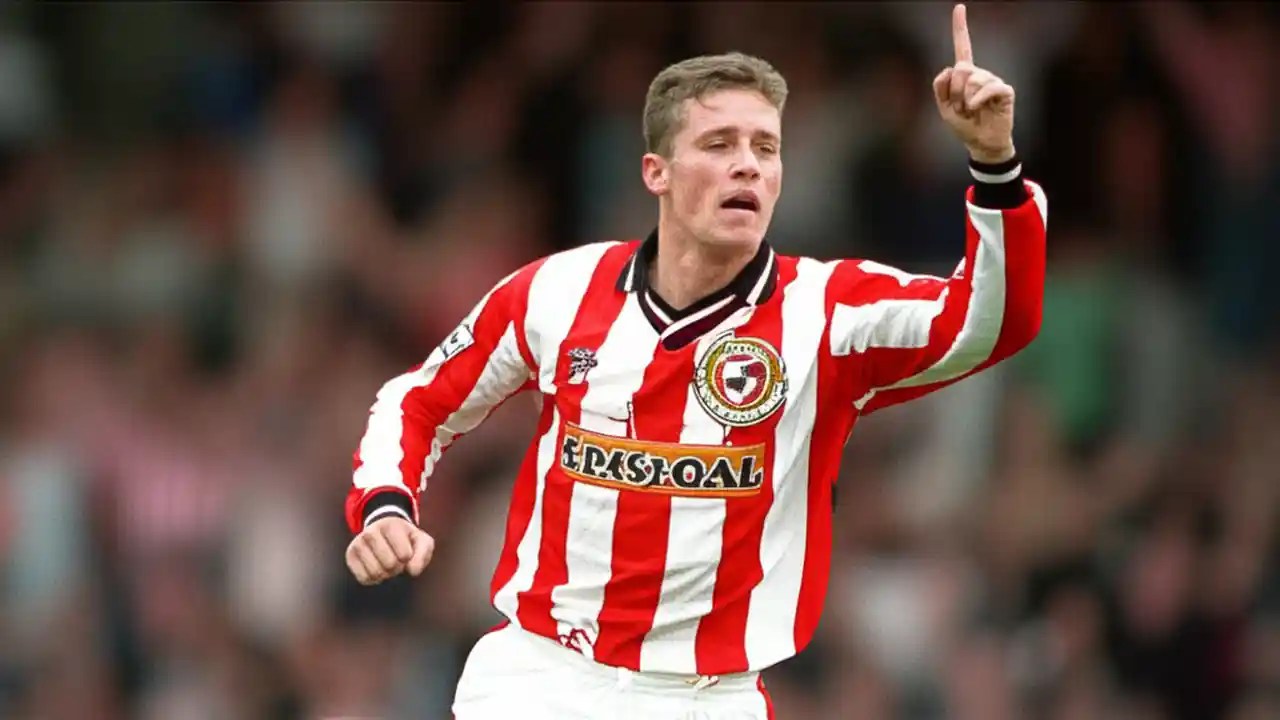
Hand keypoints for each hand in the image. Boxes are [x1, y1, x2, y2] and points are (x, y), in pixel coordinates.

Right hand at [345, 516, 434, 584]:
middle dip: (397, 567)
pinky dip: (373, 579)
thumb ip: (423, 553)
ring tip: (387, 564)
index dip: (409, 558)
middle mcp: (370, 532)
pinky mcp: (350, 555)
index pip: (405, 555)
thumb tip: (412, 571)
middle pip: (390, 564)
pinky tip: (377, 569)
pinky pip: (363, 578)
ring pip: (375, 572)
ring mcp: (358, 543)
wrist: (384, 532)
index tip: (407, 551)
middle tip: (397, 560)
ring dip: (385, 574)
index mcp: (390, 525)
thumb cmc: (406, 539)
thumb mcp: (422, 541)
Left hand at [933, 4, 1015, 163]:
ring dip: (965, 100)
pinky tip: (979, 108)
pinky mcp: (1004, 90)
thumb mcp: (943, 108)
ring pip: (972, 80)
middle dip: (954, 92)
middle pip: (961, 69)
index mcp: (964, 75)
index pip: (962, 47)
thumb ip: (940, 87)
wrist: (981, 143)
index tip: (959, 7)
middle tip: (960, 107)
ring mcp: (992, 81)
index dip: (960, 27)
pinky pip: (988, 88)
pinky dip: (978, 100)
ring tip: (971, 111)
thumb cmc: (964, 125)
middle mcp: (979, 73)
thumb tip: (951, 68)